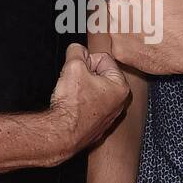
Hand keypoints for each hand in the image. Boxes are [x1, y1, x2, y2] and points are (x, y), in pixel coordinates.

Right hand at [47, 43, 129, 160]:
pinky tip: (74, 109)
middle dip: (86, 75)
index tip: (78, 72)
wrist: (62, 133)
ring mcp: (110, 116)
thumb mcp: (73, 66)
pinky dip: (82, 105)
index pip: (103, 59)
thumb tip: (77, 49)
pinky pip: (90, 106)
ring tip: (74, 97)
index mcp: (121, 87)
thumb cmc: (71, 105)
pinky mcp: (99, 126)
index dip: (86, 61)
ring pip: (94, 90)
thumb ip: (77, 51)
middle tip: (75, 84)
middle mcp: (120, 103)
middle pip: (100, 74)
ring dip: (83, 89)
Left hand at [107, 0, 182, 74]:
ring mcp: (116, 32)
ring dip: (131, 26)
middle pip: (122, 3)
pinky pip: (122, 45)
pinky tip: (149, 44)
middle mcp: (117, 8)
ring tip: (153, 31)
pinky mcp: (119, 52)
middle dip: (135, 7)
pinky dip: (133, 45)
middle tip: (155, 16)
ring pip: (120, 24)